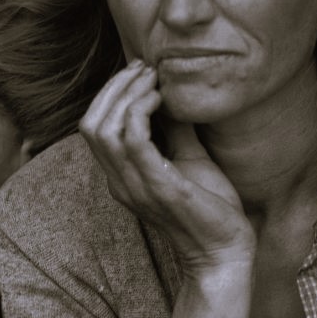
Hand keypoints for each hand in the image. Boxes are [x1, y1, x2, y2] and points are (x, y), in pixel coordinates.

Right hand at [79, 60, 255, 274]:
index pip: (93, 127)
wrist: (225, 249)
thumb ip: (175, 128)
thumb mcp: (188, 157)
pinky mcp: (158, 187)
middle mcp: (120, 182)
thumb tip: (174, 91)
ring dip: (127, 94)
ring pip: (104, 129)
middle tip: (144, 68)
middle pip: (91, 124)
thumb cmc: (209, 206)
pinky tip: (161, 98)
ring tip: (153, 78)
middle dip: (114, 87)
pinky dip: (141, 111)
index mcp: (122, 175)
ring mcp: (135, 186)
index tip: (139, 70)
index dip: (110, 93)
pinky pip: (133, 141)